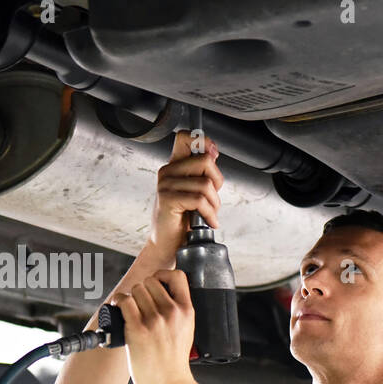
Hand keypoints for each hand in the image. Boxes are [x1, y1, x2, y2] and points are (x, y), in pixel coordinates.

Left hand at [112, 268, 198, 383]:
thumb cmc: (174, 361)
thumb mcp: (187, 329)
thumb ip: (178, 310)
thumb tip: (159, 292)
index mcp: (187, 310)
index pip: (177, 275)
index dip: (163, 275)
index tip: (156, 284)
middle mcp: (172, 312)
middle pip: (150, 281)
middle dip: (142, 289)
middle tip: (139, 303)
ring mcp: (155, 320)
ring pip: (136, 290)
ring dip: (129, 297)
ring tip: (129, 308)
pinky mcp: (138, 329)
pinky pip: (124, 302)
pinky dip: (118, 302)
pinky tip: (118, 308)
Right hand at [148, 131, 222, 260]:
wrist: (167, 245)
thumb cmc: (181, 221)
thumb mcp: (194, 191)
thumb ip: (202, 173)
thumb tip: (213, 154)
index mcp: (174, 167)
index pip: (185, 138)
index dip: (204, 141)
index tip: (213, 155)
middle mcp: (167, 172)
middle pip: (205, 161)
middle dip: (217, 182)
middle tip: (212, 199)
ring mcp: (165, 186)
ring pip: (205, 184)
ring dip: (214, 204)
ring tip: (208, 214)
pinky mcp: (167, 200)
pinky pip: (199, 200)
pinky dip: (209, 214)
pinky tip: (208, 221)